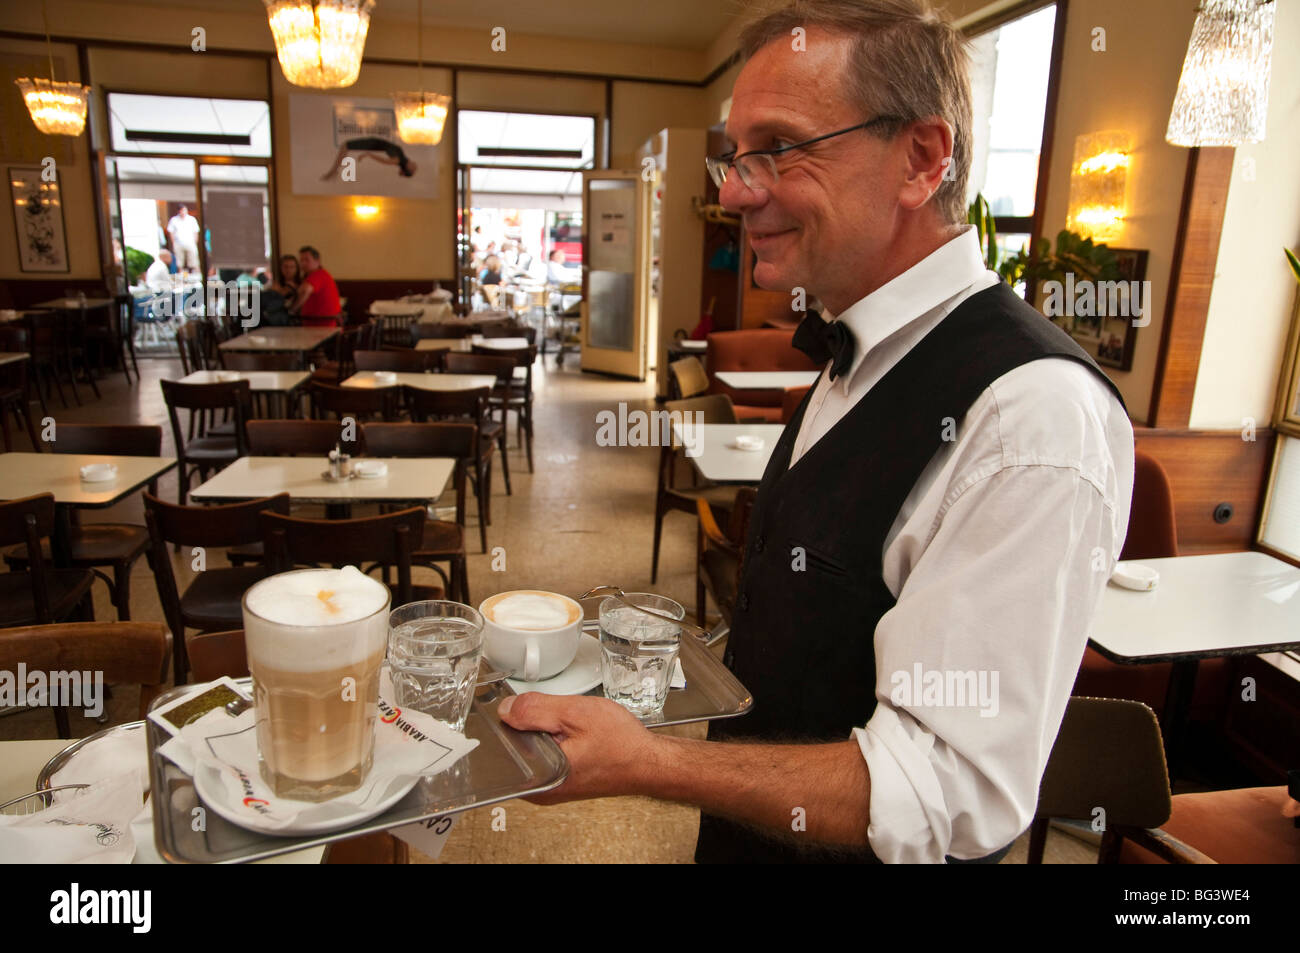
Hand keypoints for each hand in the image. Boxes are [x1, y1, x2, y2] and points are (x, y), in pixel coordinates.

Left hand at [496, 693, 659, 803]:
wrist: (649, 761)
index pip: (500, 745)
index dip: (509, 718)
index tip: (526, 706)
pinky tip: (571, 732)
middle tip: (558, 715)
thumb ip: (535, 709)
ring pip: (529, 747)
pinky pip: (543, 752)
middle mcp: (540, 789)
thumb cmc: (621, 743)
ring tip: (567, 724)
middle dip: (528, 723)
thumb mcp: (576, 714)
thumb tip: (505, 708)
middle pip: (513, 745)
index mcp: (538, 778)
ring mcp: (549, 786)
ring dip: (542, 729)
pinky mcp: (558, 779)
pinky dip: (552, 737)